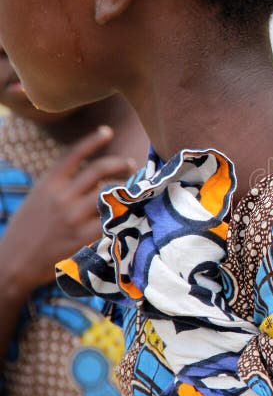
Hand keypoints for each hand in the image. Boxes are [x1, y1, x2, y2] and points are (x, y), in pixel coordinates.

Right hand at [0, 125, 136, 297]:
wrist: (13, 264)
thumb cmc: (27, 230)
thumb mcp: (38, 199)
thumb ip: (61, 185)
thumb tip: (92, 176)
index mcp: (48, 185)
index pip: (73, 154)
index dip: (92, 140)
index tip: (108, 131)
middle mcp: (62, 198)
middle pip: (99, 170)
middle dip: (119, 164)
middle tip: (130, 164)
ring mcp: (74, 218)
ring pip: (108, 194)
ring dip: (125, 189)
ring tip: (134, 189)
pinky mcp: (83, 238)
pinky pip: (111, 221)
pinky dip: (123, 215)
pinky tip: (133, 213)